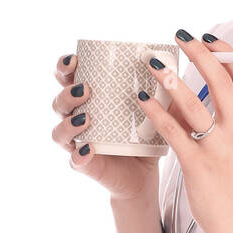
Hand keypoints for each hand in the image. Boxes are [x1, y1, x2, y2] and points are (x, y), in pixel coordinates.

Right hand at [51, 52, 159, 202]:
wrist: (144, 174)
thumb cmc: (144, 138)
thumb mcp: (155, 112)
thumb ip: (160, 93)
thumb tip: (173, 68)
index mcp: (89, 100)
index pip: (67, 79)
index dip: (63, 67)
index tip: (74, 58)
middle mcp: (77, 119)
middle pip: (59, 102)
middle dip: (67, 93)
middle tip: (85, 89)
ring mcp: (78, 142)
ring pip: (59, 131)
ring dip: (69, 123)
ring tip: (86, 118)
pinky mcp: (84, 164)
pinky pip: (74, 160)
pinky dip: (79, 155)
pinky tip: (89, 148)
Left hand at [137, 34, 232, 232]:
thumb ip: (226, 118)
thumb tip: (198, 90)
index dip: (224, 52)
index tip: (206, 38)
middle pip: (220, 80)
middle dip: (198, 53)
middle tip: (178, 36)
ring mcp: (218, 148)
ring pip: (193, 103)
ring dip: (170, 78)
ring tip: (152, 62)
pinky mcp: (197, 165)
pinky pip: (172, 131)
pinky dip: (154, 111)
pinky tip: (140, 99)